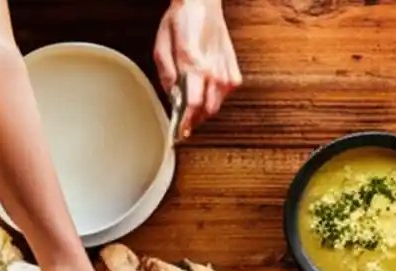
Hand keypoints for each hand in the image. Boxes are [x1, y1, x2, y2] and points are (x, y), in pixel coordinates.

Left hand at [155, 0, 242, 137]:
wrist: (202, 2)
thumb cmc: (182, 19)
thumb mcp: (161, 45)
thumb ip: (166, 74)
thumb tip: (172, 96)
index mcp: (192, 65)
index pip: (191, 106)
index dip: (184, 123)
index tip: (179, 134)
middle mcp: (212, 70)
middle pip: (205, 110)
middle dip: (194, 118)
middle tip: (183, 120)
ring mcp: (226, 70)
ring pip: (217, 104)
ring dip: (204, 109)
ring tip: (193, 105)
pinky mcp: (234, 68)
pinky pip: (226, 93)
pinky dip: (216, 96)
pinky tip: (206, 90)